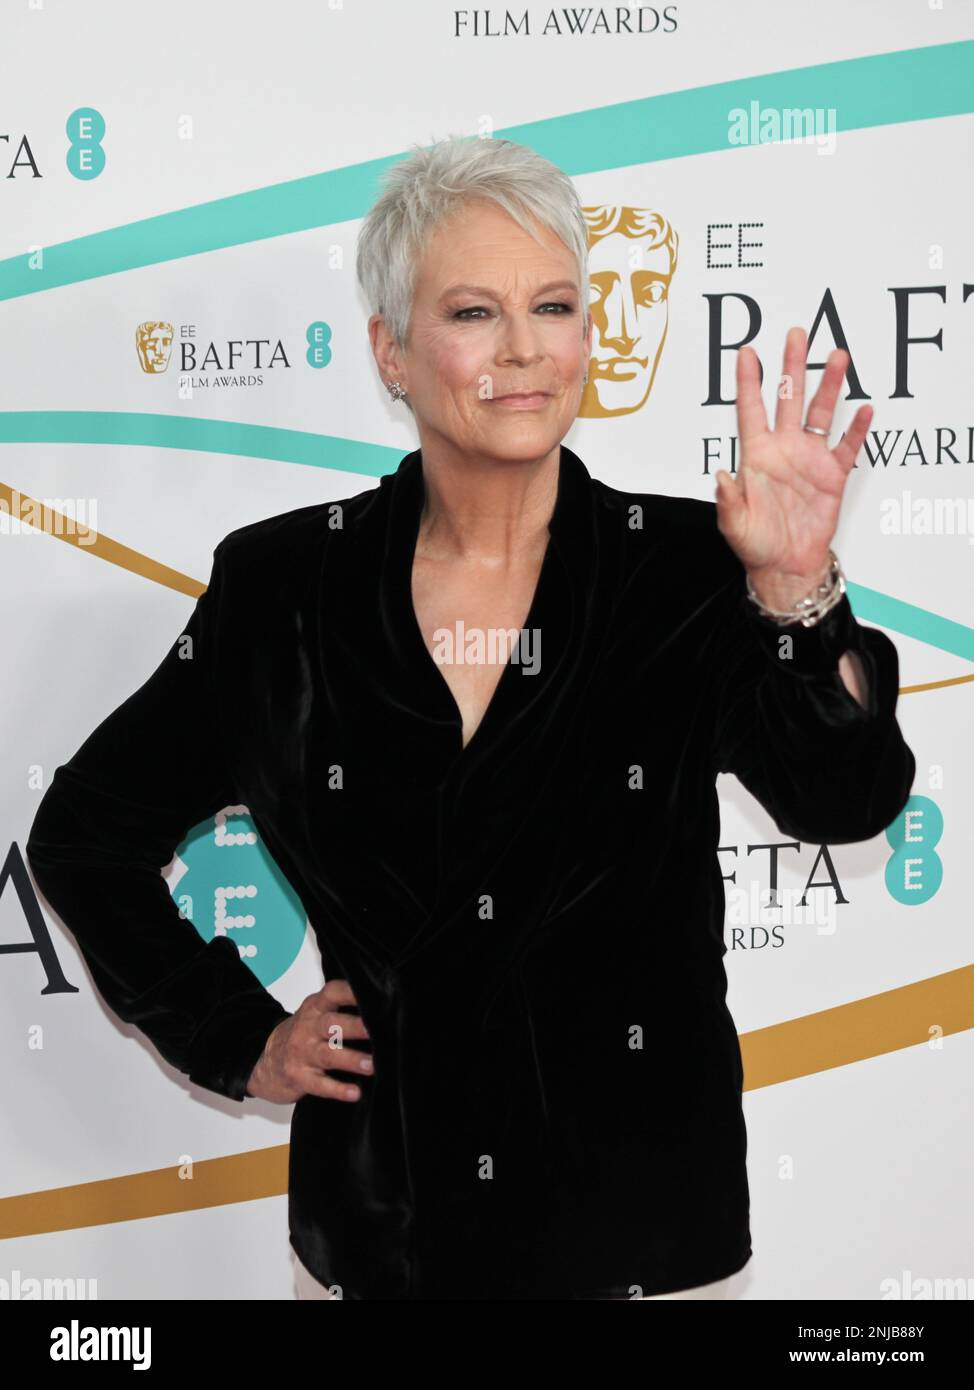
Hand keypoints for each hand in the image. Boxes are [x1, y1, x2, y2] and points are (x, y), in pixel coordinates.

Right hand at [245, 977, 373, 1104]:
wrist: (264, 1062)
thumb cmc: (300, 1036)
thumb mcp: (315, 1015)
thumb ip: (340, 1009)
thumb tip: (382, 1010)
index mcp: (315, 1008)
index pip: (332, 993)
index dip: (350, 992)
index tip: (372, 994)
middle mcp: (308, 1028)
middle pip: (331, 1024)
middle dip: (354, 1027)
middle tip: (375, 1031)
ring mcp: (302, 1054)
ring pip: (328, 1055)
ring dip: (351, 1060)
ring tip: (371, 1065)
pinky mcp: (299, 1078)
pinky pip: (320, 1085)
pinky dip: (338, 1090)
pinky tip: (355, 1093)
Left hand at [715, 326, 872, 610]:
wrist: (786, 566)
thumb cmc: (756, 544)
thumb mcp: (734, 525)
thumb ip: (728, 499)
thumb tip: (719, 475)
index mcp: (756, 456)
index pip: (751, 409)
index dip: (748, 381)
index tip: (747, 352)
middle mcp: (784, 449)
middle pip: (788, 398)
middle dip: (792, 366)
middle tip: (796, 334)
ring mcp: (810, 459)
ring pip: (821, 412)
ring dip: (829, 385)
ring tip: (837, 356)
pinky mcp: (832, 475)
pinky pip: (847, 446)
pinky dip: (857, 428)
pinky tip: (865, 408)